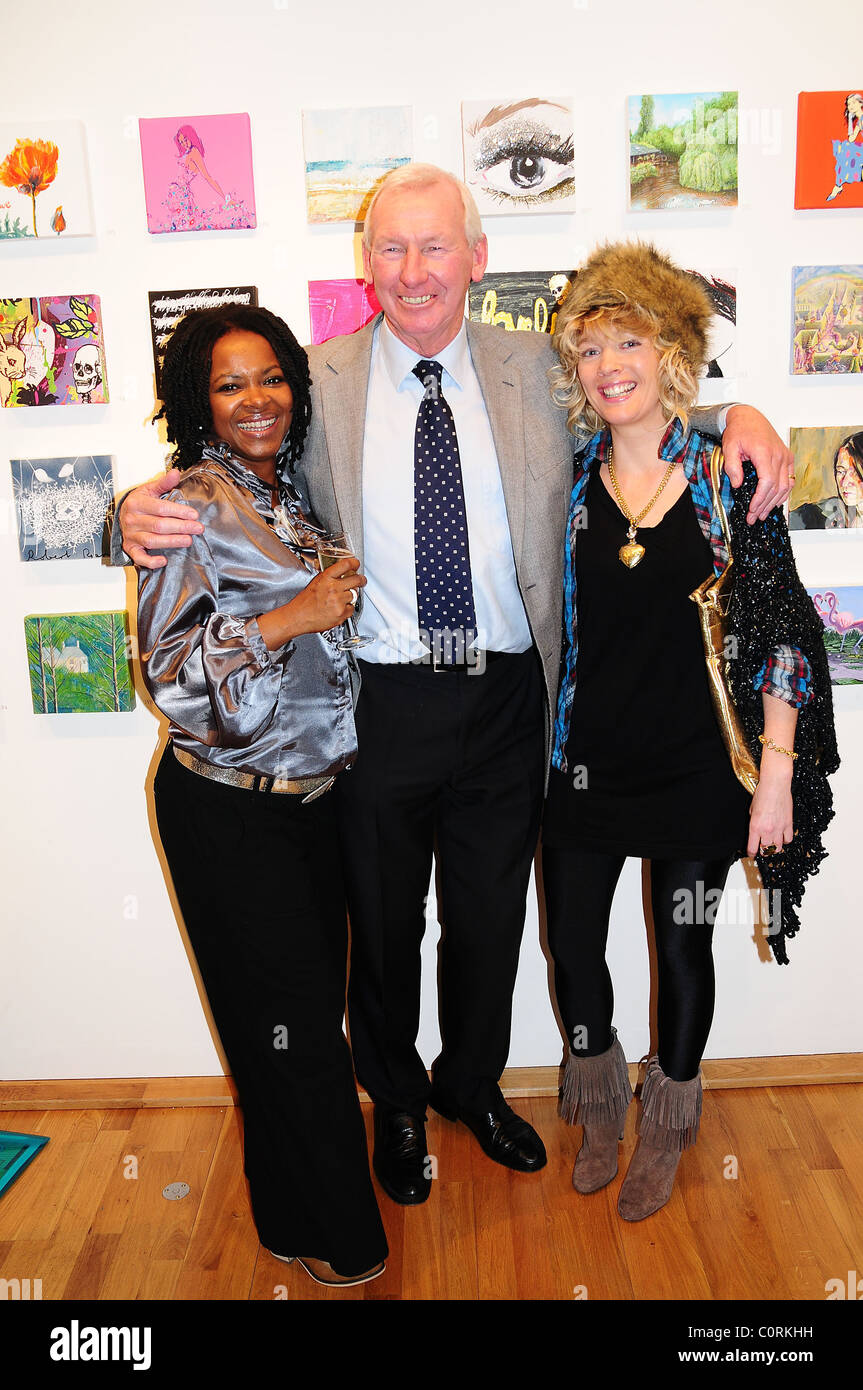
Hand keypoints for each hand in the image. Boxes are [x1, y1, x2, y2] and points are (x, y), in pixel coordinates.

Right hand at [121, 470, 203, 569]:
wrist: (122, 514)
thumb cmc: (138, 503)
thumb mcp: (149, 490)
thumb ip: (163, 483)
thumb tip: (175, 473)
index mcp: (136, 503)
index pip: (161, 508)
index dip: (179, 512)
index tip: (194, 515)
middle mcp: (132, 520)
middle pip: (159, 525)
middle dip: (181, 527)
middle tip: (197, 528)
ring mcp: (131, 535)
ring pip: (152, 540)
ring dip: (172, 542)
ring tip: (188, 540)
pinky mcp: (131, 548)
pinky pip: (139, 558)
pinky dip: (150, 562)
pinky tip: (163, 560)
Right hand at [258, 557, 365, 648]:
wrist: (298, 617)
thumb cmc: (304, 602)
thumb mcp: (315, 583)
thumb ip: (329, 578)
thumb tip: (341, 574)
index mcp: (326, 578)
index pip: (346, 565)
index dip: (354, 563)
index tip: (356, 564)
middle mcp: (333, 588)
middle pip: (357, 579)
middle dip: (361, 580)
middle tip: (361, 580)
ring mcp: (338, 601)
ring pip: (355, 595)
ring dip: (351, 596)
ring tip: (341, 598)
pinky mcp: (341, 613)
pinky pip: (352, 608)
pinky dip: (348, 609)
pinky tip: (338, 608)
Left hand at [721, 405, 793, 523]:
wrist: (749, 417)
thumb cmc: (739, 431)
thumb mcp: (729, 447)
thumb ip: (732, 466)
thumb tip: (738, 485)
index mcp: (764, 452)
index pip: (767, 482)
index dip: (760, 499)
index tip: (752, 510)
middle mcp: (779, 455)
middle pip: (777, 487)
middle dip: (765, 505)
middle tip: (754, 518)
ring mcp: (785, 456)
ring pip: (786, 486)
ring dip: (775, 502)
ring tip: (762, 514)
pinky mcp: (787, 457)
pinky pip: (790, 479)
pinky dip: (784, 493)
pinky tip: (774, 503)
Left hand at [747, 771, 793, 857]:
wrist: (775, 786)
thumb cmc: (762, 794)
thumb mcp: (751, 809)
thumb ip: (753, 822)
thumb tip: (755, 829)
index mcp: (755, 827)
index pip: (752, 848)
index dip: (751, 853)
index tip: (751, 854)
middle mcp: (767, 830)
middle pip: (766, 850)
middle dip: (763, 852)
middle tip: (762, 850)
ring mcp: (779, 828)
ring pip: (778, 847)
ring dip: (774, 848)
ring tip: (772, 847)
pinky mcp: (789, 824)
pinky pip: (788, 839)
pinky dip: (785, 841)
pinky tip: (783, 838)